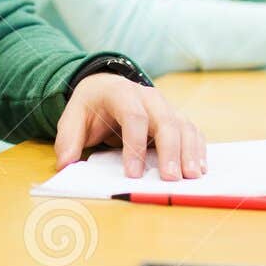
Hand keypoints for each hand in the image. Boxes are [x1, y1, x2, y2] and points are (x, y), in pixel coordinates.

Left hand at [54, 73, 205, 180]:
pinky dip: (198, 149)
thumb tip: (65, 164)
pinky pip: (192, 130)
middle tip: (171, 178)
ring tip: (192, 177)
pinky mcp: (176, 117)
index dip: (134, 146)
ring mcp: (165, 106)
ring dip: (189, 151)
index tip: (133, 174)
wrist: (105, 88)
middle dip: (170, 150)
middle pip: (164, 120)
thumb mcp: (72, 118)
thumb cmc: (90, 107)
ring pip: (183, 125)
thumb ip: (68, 140)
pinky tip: (200, 169)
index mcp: (120, 92)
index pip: (132, 117)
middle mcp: (148, 96)